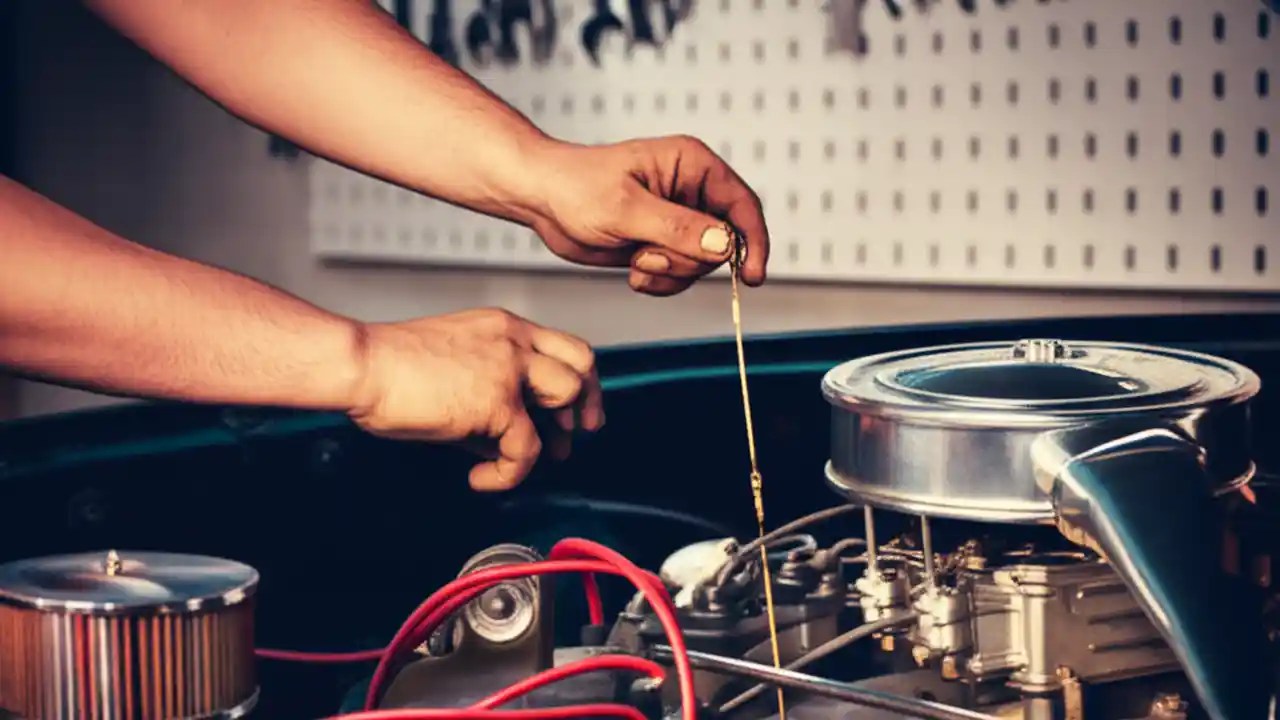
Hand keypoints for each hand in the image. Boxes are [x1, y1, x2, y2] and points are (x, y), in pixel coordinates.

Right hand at [346, 308, 601, 490]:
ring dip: (553, 438)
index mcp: (504, 328)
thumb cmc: (390, 368)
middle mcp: (514, 342)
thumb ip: (487, 398)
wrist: (362, 365)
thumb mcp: (452, 369)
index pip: (566, 346)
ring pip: (567, 398)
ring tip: (520, 462)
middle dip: (587, 405)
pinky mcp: (497, 403)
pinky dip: (509, 475)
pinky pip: (527, 450)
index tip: (579, 409)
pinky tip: (481, 478)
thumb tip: (499, 444)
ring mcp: (509, 369)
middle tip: (575, 439)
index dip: (581, 380)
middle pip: (581, 365)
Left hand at [528, 136, 769, 295]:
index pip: (742, 205)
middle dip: (688, 261)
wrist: (543, 202)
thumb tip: (725, 243)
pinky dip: (660, 282)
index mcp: (693, 165)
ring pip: (702, 264)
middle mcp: (693, 190)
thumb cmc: (577, 189)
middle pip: (724, 242)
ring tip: (635, 260)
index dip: (753, 242)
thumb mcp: (626, 210)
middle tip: (648, 258)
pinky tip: (632, 271)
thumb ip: (677, 228)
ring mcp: (680, 219)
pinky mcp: (665, 242)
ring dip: (670, 273)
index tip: (751, 277)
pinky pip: (681, 275)